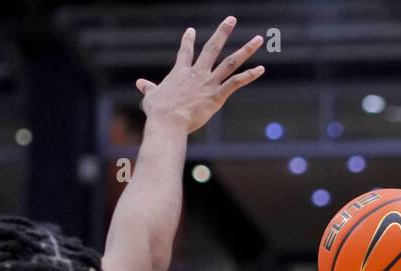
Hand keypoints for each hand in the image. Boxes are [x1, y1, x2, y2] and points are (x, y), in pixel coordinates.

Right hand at [135, 17, 264, 134]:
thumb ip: (148, 88)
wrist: (167, 122)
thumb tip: (140, 83)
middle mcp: (197, 73)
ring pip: (230, 62)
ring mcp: (208, 83)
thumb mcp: (151, 97)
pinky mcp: (217, 96)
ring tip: (258, 39)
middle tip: (231, 19)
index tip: (191, 31)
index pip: (185, 52)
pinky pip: (236, 83)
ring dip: (246, 50)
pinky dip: (249, 76)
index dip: (188, 41)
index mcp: (180, 73)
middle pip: (212, 48)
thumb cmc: (158, 112)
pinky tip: (261, 69)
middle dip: (222, 32)